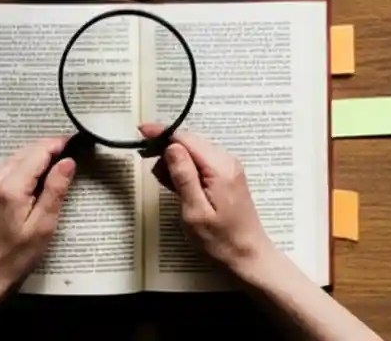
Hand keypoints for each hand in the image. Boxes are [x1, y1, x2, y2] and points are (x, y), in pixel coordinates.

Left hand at [0, 136, 76, 294]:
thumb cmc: (13, 256)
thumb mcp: (42, 225)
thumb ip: (55, 190)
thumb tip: (68, 162)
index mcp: (11, 184)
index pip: (40, 150)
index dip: (61, 144)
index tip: (79, 144)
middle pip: (30, 149)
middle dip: (53, 149)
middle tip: (77, 155)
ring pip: (22, 156)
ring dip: (42, 157)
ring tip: (64, 166)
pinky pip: (15, 166)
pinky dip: (32, 167)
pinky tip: (44, 179)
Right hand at [140, 123, 274, 276]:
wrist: (250, 257)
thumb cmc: (221, 241)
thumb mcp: (195, 212)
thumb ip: (184, 177)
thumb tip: (171, 147)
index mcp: (220, 168)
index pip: (186, 138)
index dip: (162, 134)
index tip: (141, 133)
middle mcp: (227, 161)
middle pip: (190, 141)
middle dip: (166, 148)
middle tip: (149, 164)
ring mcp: (229, 168)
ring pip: (194, 150)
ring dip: (175, 160)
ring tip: (165, 182)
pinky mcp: (227, 176)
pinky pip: (201, 161)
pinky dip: (185, 168)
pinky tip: (177, 184)